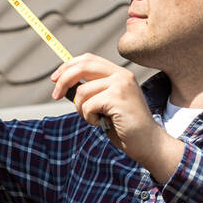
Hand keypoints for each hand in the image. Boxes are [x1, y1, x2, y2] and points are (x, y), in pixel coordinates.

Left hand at [50, 55, 183, 182]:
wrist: (148, 143)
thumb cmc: (125, 127)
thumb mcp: (106, 105)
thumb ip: (92, 92)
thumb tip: (65, 85)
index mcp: (119, 74)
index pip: (88, 59)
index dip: (68, 66)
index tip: (55, 78)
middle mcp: (121, 75)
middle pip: (82, 66)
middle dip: (64, 79)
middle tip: (54, 95)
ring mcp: (121, 85)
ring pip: (82, 91)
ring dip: (80, 109)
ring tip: (94, 119)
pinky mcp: (117, 98)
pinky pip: (88, 105)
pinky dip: (89, 117)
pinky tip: (100, 123)